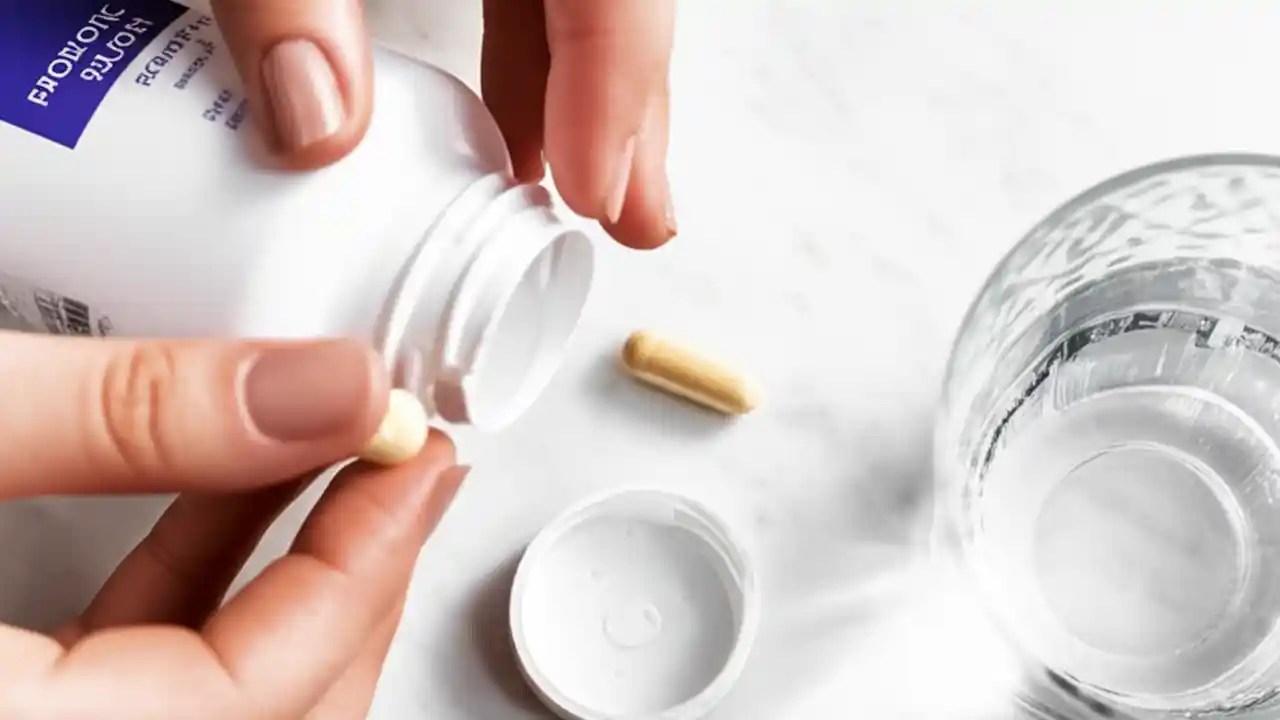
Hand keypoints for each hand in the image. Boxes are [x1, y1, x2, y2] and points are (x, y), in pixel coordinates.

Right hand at [0, 333, 464, 718]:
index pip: (258, 692)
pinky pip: (139, 666)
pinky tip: (226, 488)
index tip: (416, 462)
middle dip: (359, 578)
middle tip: (403, 467)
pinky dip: (198, 578)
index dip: (367, 565)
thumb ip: (128, 418)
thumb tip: (319, 391)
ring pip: (211, 688)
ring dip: (285, 569)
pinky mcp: (12, 700)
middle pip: (273, 710)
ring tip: (329, 454)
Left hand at [211, 0, 676, 249]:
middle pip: (612, 6)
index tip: (597, 196)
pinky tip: (503, 125)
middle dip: (625, 116)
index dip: (617, 86)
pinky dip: (522, 61)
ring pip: (569, 4)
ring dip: (573, 100)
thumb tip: (315, 130)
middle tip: (632, 224)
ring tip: (570, 198)